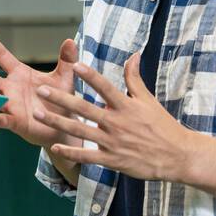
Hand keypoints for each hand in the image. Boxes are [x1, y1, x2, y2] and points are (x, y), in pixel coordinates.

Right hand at [0, 27, 79, 149]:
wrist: (65, 126)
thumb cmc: (62, 100)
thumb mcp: (65, 78)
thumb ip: (66, 60)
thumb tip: (71, 41)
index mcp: (20, 74)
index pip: (1, 55)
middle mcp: (11, 89)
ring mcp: (12, 106)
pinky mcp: (17, 122)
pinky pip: (4, 120)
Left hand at [39, 53, 197, 180]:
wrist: (177, 156)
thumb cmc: (162, 126)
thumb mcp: (149, 100)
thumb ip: (135, 78)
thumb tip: (133, 54)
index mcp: (126, 106)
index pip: (105, 87)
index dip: (90, 76)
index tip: (74, 65)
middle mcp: (117, 122)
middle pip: (84, 108)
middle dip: (60, 99)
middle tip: (41, 90)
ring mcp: (113, 142)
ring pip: (79, 131)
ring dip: (57, 122)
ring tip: (38, 114)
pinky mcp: (112, 160)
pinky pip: (87, 156)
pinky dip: (71, 153)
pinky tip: (54, 147)